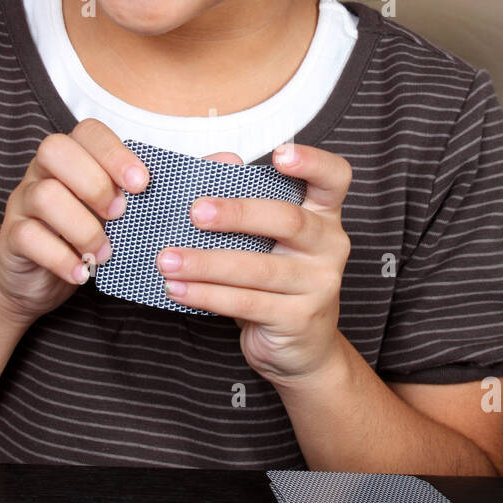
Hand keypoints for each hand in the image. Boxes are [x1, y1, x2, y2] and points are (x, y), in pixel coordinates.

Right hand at [0, 119, 149, 326]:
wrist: (33, 281)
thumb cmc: (81, 239)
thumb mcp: (109, 214)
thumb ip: (133, 197)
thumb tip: (183, 183)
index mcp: (71, 158)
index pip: (87, 132)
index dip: (115, 153)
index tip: (141, 183)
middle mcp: (42, 172)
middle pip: (55, 150)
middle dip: (96, 183)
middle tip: (119, 215)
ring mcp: (23, 202)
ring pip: (45, 195)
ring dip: (83, 228)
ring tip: (104, 253)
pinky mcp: (11, 237)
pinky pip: (28, 237)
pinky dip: (61, 258)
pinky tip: (81, 272)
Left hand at [155, 141, 352, 383]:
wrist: (302, 348)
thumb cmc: (276, 281)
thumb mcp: (265, 239)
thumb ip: (245, 198)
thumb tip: (218, 161)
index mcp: (324, 215)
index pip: (334, 178)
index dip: (312, 162)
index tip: (280, 154)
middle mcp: (329, 246)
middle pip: (288, 220)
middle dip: (237, 214)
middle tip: (195, 213)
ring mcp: (319, 284)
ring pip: (259, 268)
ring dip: (206, 263)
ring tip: (168, 260)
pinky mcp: (299, 318)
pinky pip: (246, 302)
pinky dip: (207, 295)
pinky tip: (178, 289)